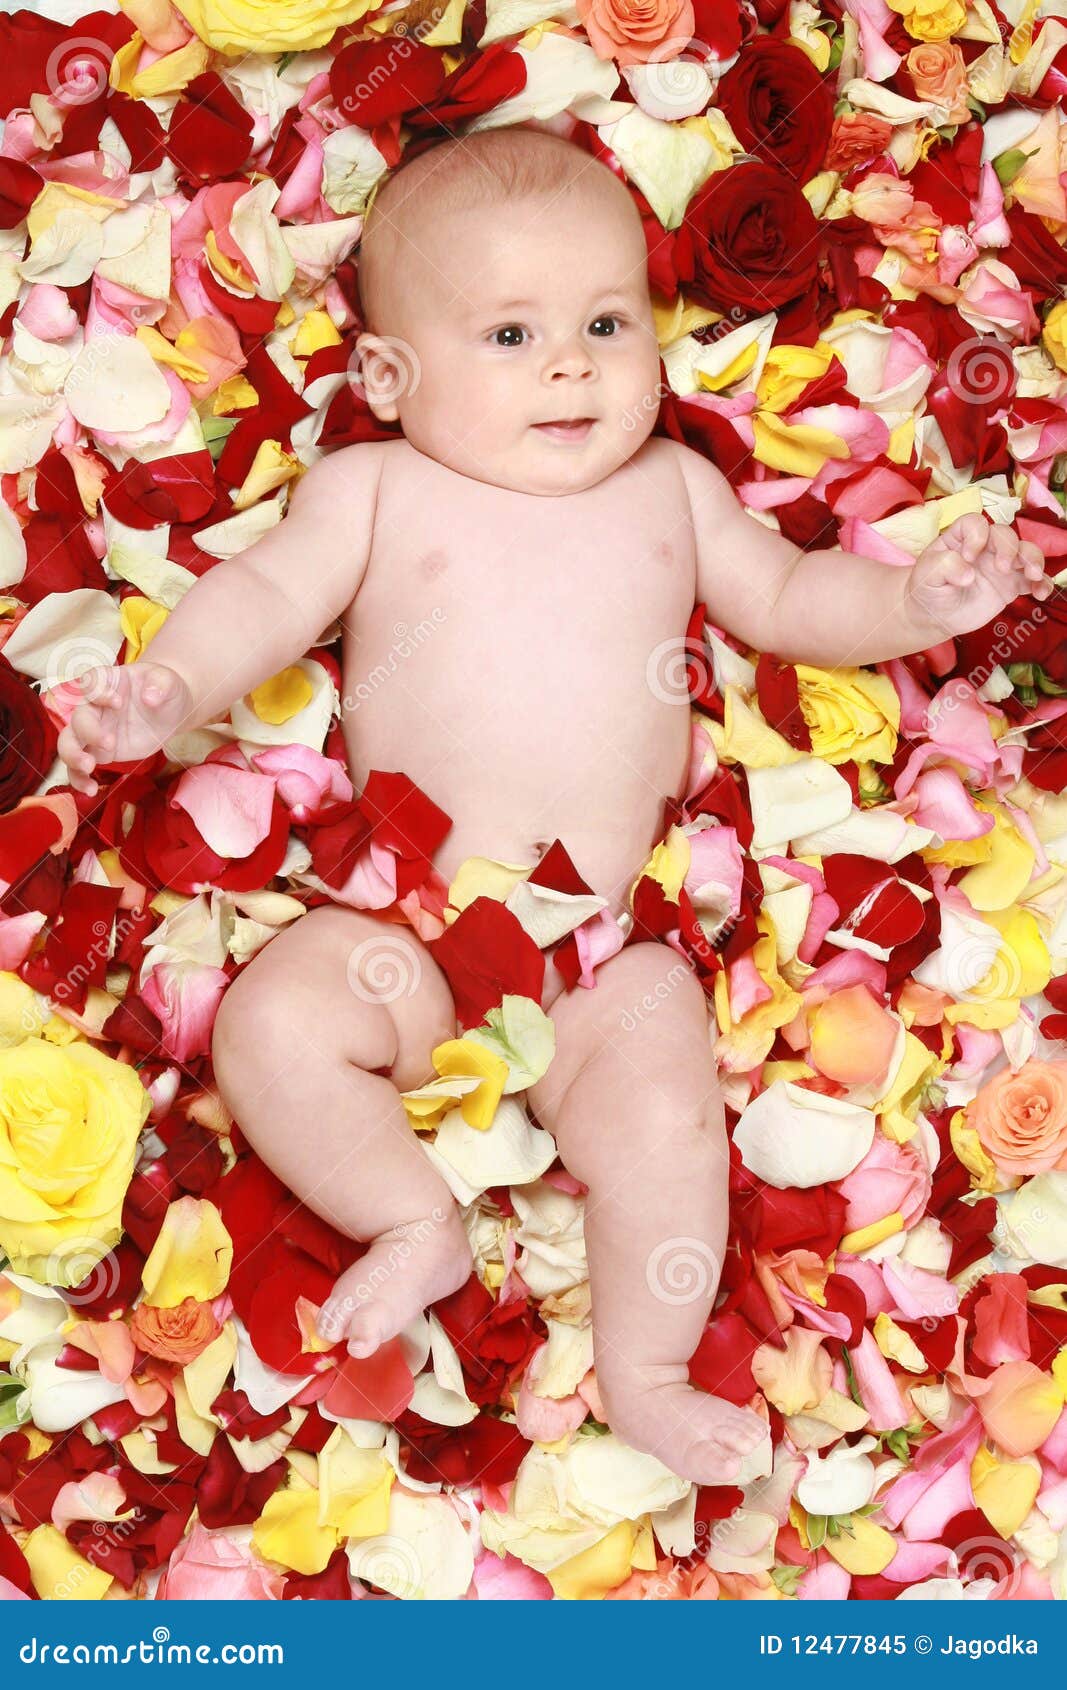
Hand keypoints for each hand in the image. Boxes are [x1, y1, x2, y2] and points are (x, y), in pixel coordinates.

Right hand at [56, 661, 192, 796]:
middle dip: (88, 731)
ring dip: (73, 756)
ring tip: (89, 768)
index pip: (91, 681)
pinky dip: (80, 778)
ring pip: (70, 742)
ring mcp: (93, 729)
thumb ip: (160, 685)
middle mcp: (94, 705)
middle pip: (78, 716)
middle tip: (108, 744)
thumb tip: (150, 697)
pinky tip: (91, 790)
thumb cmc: (165, 690)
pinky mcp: (98, 751)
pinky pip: (80, 766)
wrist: (169, 711)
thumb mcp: (168, 682)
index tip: (117, 702)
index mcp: (107, 681)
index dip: (97, 691)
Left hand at [908, 512, 1051, 637]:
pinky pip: (1033, 580)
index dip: (976, 536)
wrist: (934, 615)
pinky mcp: (1012, 584)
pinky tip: (1041, 593)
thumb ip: (944, 566)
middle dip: (1008, 548)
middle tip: (1001, 568)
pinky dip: (1041, 583)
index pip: (975, 524)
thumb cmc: (928, 588)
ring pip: (1025, 552)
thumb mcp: (926, 574)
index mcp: (961, 538)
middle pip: (1005, 535)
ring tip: (1032, 575)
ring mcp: (1000, 565)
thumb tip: (969, 574)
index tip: (968, 557)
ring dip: (1033, 560)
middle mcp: (984, 547)